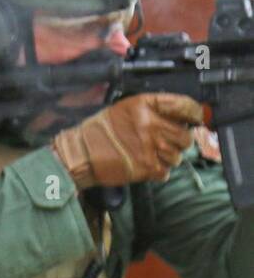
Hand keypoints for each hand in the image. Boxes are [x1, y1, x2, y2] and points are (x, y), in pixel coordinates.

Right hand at [52, 93, 203, 188]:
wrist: (81, 153)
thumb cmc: (99, 131)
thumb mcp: (125, 109)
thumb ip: (153, 111)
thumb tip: (181, 118)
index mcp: (144, 106)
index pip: (184, 106)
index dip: (195, 113)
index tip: (197, 118)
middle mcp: (150, 125)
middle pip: (185, 136)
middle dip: (178, 141)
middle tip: (164, 142)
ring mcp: (151, 147)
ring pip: (178, 156)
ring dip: (167, 157)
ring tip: (148, 154)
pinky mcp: (148, 167)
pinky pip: (166, 171)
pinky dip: (157, 171)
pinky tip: (143, 164)